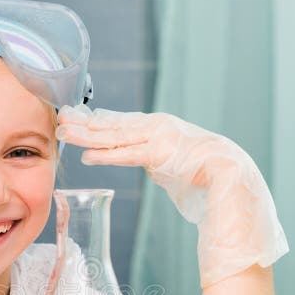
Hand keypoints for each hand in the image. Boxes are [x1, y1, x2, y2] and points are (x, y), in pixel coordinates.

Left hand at [56, 105, 287, 285]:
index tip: (76, 117)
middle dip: (85, 122)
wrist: (234, 177)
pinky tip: (88, 156)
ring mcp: (159, 138)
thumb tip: (147, 162)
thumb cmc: (207, 174)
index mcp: (160, 127)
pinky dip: (107, 155)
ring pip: (115, 135)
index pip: (121, 122)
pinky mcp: (162, 154)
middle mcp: (157, 127)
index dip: (96, 120)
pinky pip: (128, 154)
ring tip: (64, 133)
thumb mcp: (175, 162)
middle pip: (113, 124)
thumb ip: (157, 158)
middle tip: (59, 117)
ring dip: (87, 135)